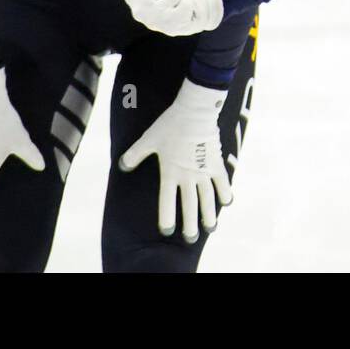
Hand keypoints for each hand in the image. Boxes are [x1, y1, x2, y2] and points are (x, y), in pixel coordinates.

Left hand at [119, 79, 231, 242]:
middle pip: (190, 206)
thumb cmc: (169, 124)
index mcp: (170, 172)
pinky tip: (227, 203)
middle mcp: (188, 175)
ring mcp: (204, 170)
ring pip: (208, 199)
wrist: (195, 109)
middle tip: (190, 239)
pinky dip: (225, 192)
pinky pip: (223, 182)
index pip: (167, 201)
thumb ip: (134, 155)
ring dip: (209, 215)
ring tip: (210, 228)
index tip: (167, 230)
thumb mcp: (148, 140)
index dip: (167, 218)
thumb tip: (122, 167)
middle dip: (190, 225)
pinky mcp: (216, 162)